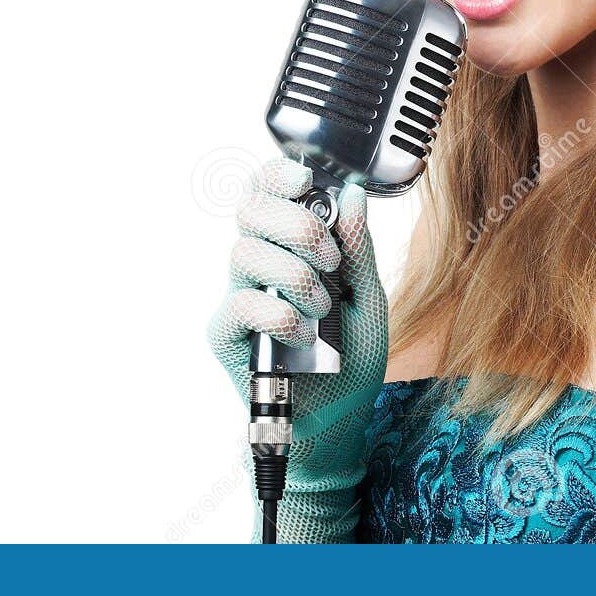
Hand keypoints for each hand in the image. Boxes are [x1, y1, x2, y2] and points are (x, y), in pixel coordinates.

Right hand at [206, 156, 388, 541]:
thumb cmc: (352, 357)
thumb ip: (357, 248)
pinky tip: (302, 335)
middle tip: (329, 258)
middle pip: (249, 209)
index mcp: (290, 245)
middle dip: (295, 223)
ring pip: (243, 252)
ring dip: (294, 275)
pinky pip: (240, 304)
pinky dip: (279, 314)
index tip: (305, 181)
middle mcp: (259, 264)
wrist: (337, 421)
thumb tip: (350, 194)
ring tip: (322, 307)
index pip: (267, 190)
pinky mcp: (226, 335)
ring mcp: (239, 296)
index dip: (278, 175)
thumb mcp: (368, 298)